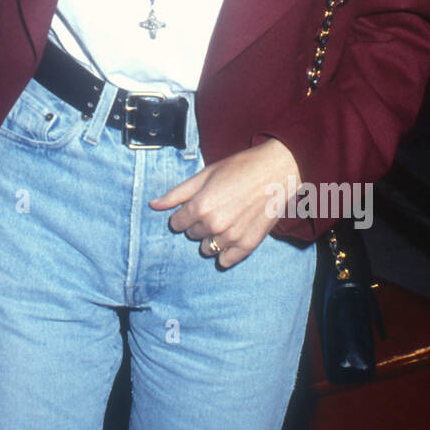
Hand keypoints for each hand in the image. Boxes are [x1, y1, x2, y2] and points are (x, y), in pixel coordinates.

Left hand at [149, 138, 300, 269]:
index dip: (183, 213)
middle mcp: (214, 225)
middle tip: (215, 206)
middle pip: (192, 234)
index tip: (196, 205)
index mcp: (200, 207)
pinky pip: (226, 260)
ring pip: (207, 248)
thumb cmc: (239, 168)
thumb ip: (177, 193)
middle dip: (198, 223)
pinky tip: (231, 237)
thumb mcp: (205, 175)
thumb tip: (153, 205)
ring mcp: (232, 237)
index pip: (177, 223)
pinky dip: (225, 252)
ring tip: (225, 219)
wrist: (276, 171)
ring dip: (211, 237)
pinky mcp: (248, 245)